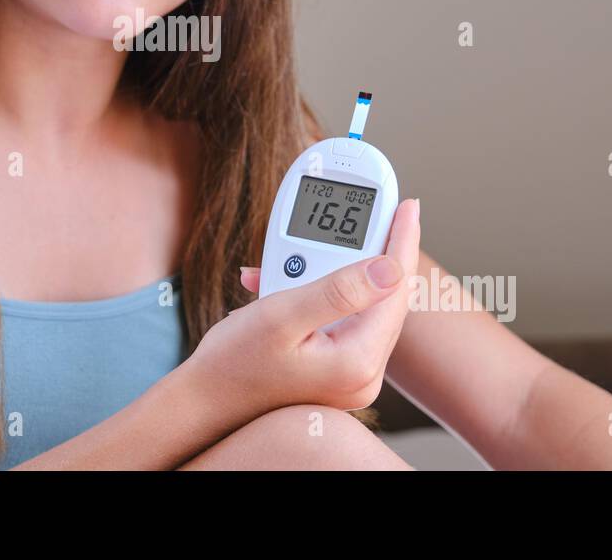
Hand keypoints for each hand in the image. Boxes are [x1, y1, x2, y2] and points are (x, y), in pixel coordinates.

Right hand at [183, 198, 420, 422]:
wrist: (203, 404)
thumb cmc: (233, 364)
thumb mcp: (282, 316)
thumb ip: (338, 290)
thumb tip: (389, 266)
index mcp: (358, 362)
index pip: (394, 289)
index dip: (401, 242)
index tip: (407, 206)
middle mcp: (362, 375)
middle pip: (384, 298)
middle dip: (373, 251)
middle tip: (375, 212)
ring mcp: (350, 377)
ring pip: (361, 306)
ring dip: (340, 272)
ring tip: (310, 246)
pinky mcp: (334, 373)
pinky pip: (341, 321)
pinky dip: (323, 294)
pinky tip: (290, 278)